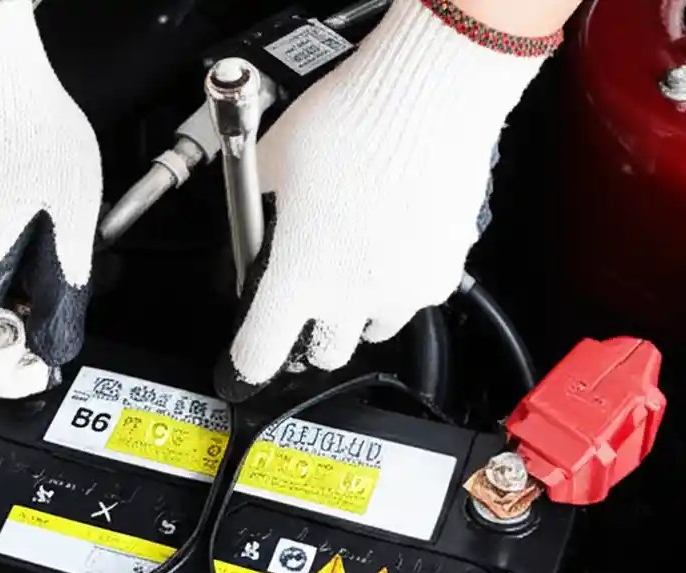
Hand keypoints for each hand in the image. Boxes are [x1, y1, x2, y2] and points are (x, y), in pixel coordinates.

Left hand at [215, 1, 550, 400]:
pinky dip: (400, 278)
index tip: (242, 362)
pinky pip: (413, 294)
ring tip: (355, 255)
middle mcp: (351, 297)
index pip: (258, 355)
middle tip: (308, 291)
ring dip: (358, 308)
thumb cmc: (346, 120)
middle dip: (309, 332)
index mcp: (297, 277)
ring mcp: (402, 290)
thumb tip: (251, 237)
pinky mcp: (443, 273)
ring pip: (373, 328)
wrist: (425, 96)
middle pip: (323, 354)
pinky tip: (394, 234)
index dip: (244, 363)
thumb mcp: (266, 165)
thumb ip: (252, 217)